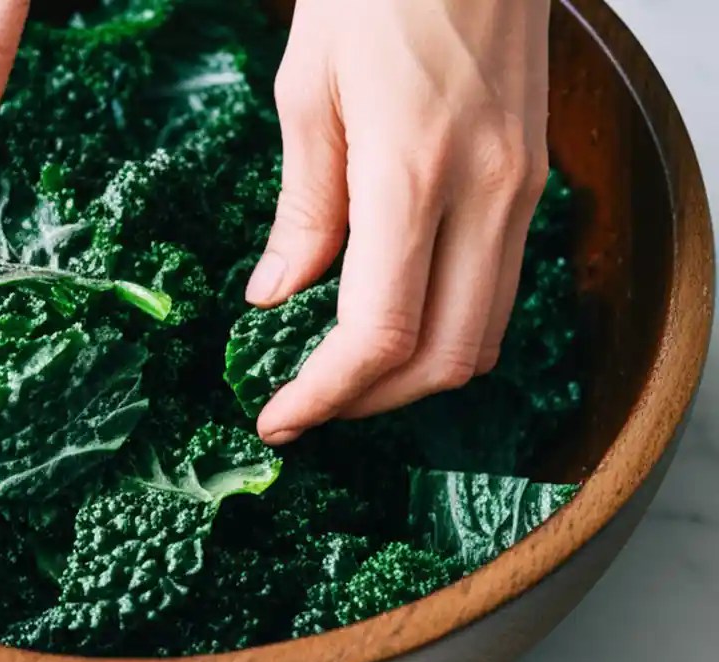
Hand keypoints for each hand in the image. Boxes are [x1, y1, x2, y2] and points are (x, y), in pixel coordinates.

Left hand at [248, 0, 551, 443]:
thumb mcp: (306, 91)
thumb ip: (303, 209)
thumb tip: (279, 294)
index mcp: (414, 174)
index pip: (379, 335)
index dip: (326, 394)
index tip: (279, 418)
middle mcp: (487, 194)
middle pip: (446, 358)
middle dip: (371, 402)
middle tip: (306, 405)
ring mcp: (522, 189)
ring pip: (485, 332)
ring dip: (413, 373)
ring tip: (343, 375)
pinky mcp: (533, 178)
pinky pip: (499, 286)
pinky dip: (447, 325)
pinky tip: (394, 316)